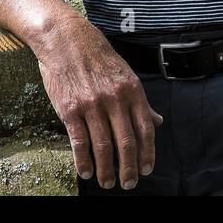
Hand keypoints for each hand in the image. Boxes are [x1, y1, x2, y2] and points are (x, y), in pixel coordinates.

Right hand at [35, 15, 162, 189]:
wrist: (66, 39)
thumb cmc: (98, 57)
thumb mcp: (125, 75)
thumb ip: (140, 101)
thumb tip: (157, 121)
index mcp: (133, 90)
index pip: (146, 128)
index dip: (148, 152)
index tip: (147, 169)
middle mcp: (115, 99)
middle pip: (126, 142)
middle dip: (129, 167)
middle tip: (129, 183)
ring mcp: (92, 105)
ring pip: (103, 145)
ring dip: (106, 169)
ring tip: (108, 182)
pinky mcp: (70, 109)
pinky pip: (79, 141)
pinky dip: (83, 160)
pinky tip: (85, 171)